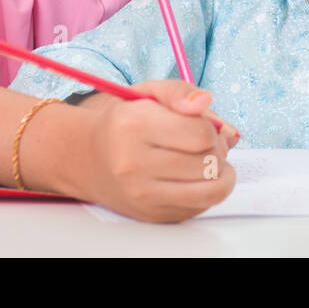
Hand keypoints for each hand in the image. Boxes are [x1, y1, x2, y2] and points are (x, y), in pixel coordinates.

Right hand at [73, 80, 235, 222]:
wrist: (88, 158)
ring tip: (208, 161)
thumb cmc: (124, 123)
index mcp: (134, 125)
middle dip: (216, 150)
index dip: (211, 127)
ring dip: (220, 174)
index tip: (202, 125)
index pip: (201, 133)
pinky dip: (206, 192)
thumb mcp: (149, 93)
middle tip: (204, 143)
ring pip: (210, 191)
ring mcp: (142, 195)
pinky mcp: (151, 215)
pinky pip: (200, 208)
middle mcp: (134, 164)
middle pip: (208, 163)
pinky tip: (193, 178)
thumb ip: (181, 92)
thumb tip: (204, 100)